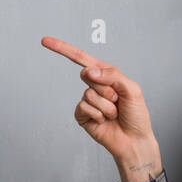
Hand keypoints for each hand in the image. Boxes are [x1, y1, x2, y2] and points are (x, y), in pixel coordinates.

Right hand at [41, 36, 159, 166]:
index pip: (81, 58)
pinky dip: (97, 114)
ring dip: (106, 106)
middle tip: (118, 101)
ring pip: (89, 94)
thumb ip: (113, 75)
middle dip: (107, 89)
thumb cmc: (136, 115)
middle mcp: (95, 85)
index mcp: (106, 74)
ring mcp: (87, 100)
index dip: (62, 48)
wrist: (133, 140)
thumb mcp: (132, 89)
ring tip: (114, 114)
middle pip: (88, 75)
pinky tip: (104, 121)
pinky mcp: (82, 115)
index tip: (45, 41)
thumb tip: (88, 71)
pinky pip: (83, 107)